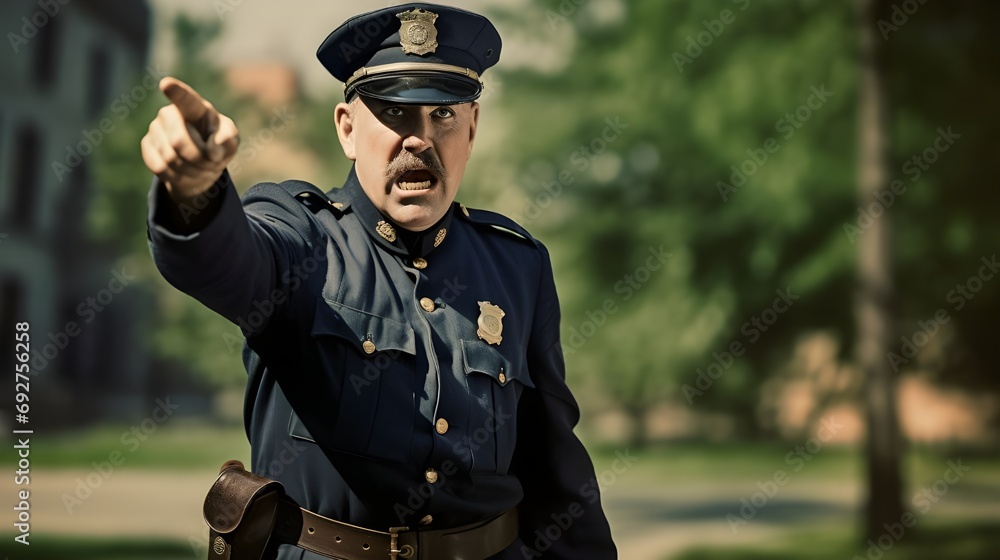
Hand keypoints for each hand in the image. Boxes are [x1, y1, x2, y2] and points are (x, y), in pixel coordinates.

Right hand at [141, 77, 238, 204]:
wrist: (201, 165)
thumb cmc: (218, 147)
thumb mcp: (230, 142)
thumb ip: (228, 140)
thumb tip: (215, 147)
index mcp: (195, 108)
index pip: (185, 98)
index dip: (176, 91)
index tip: (166, 84)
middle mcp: (170, 113)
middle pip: (178, 141)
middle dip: (198, 159)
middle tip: (211, 163)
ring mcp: (155, 128)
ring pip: (170, 158)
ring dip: (191, 169)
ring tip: (200, 167)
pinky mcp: (147, 145)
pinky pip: (160, 167)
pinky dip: (177, 176)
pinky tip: (184, 171)